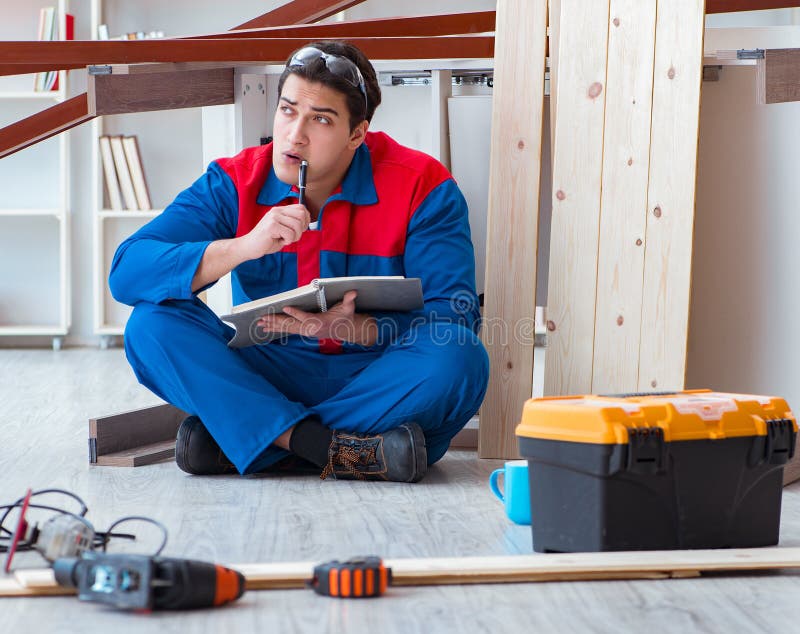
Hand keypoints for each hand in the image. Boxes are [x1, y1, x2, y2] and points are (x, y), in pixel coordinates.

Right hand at [239, 204, 309, 259]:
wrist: (249, 246)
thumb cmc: (267, 240)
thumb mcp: (282, 229)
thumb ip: (292, 224)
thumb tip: (307, 223)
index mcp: (280, 210)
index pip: (302, 208)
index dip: (306, 220)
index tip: (301, 229)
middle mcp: (277, 211)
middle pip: (302, 215)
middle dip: (302, 229)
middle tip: (293, 236)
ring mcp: (273, 217)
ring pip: (297, 225)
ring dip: (295, 236)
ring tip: (286, 240)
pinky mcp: (271, 226)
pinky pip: (290, 234)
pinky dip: (288, 241)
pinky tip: (280, 241)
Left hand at [257, 290, 377, 345]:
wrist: (346, 330)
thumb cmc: (345, 317)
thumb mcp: (348, 308)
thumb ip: (349, 301)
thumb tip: (353, 292)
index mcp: (320, 323)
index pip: (306, 317)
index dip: (295, 313)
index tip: (286, 307)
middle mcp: (310, 329)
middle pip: (291, 325)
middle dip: (277, 321)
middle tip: (264, 318)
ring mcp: (306, 331)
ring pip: (287, 328)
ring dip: (273, 326)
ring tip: (260, 324)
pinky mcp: (303, 331)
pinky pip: (288, 330)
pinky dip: (277, 328)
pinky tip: (266, 328)